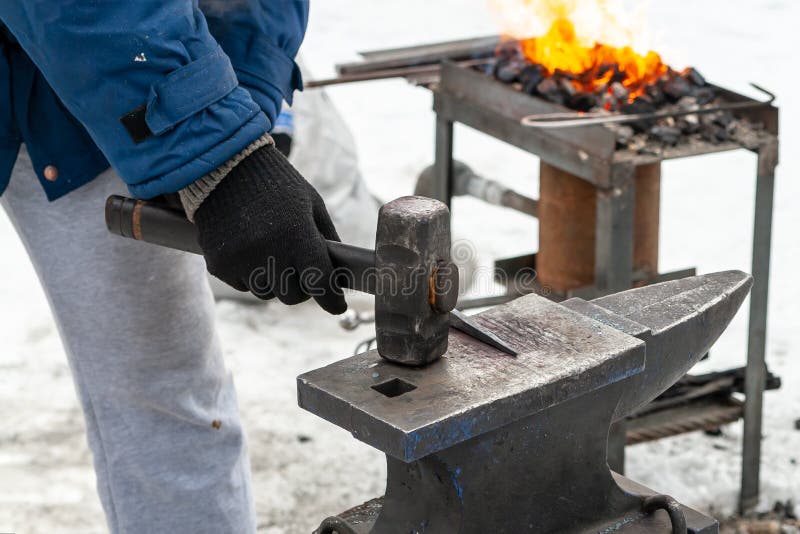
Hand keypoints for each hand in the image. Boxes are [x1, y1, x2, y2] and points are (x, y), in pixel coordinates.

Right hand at [194, 143, 346, 313]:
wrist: (225, 165)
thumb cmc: (276, 183)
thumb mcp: (311, 204)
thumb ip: (327, 239)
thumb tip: (339, 272)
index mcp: (297, 236)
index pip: (320, 284)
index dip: (332, 300)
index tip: (337, 306)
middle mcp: (269, 253)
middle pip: (292, 296)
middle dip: (300, 287)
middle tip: (300, 270)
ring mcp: (241, 261)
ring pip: (266, 293)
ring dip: (273, 281)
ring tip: (271, 251)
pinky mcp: (219, 264)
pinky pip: (242, 285)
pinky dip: (250, 274)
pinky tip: (249, 248)